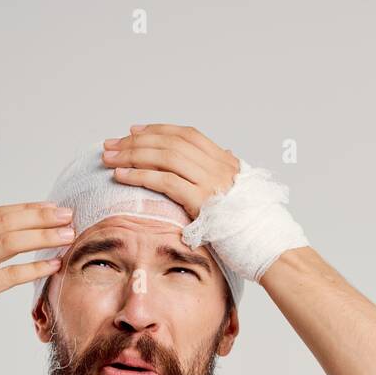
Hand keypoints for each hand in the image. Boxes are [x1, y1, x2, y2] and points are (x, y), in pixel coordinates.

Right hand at [0, 202, 74, 350]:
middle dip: (41, 216)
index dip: (25, 209)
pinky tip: (53, 265)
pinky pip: (11, 275)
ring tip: (68, 235)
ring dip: (44, 237)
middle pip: (7, 221)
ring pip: (12, 241)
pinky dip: (35, 268)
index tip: (48, 207)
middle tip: (67, 214)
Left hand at [101, 124, 239, 218]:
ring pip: (166, 157)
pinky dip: (140, 176)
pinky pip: (165, 181)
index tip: (134, 131)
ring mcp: (211, 182)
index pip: (187, 135)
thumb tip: (223, 152)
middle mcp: (219, 167)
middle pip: (171, 143)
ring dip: (132, 155)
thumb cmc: (248, 224)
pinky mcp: (202, 201)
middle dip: (137, 141)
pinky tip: (121, 175)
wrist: (265, 244)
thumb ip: (225, 171)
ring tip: (110, 158)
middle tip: (111, 144)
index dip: (158, 130)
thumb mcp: (238, 191)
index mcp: (226, 162)